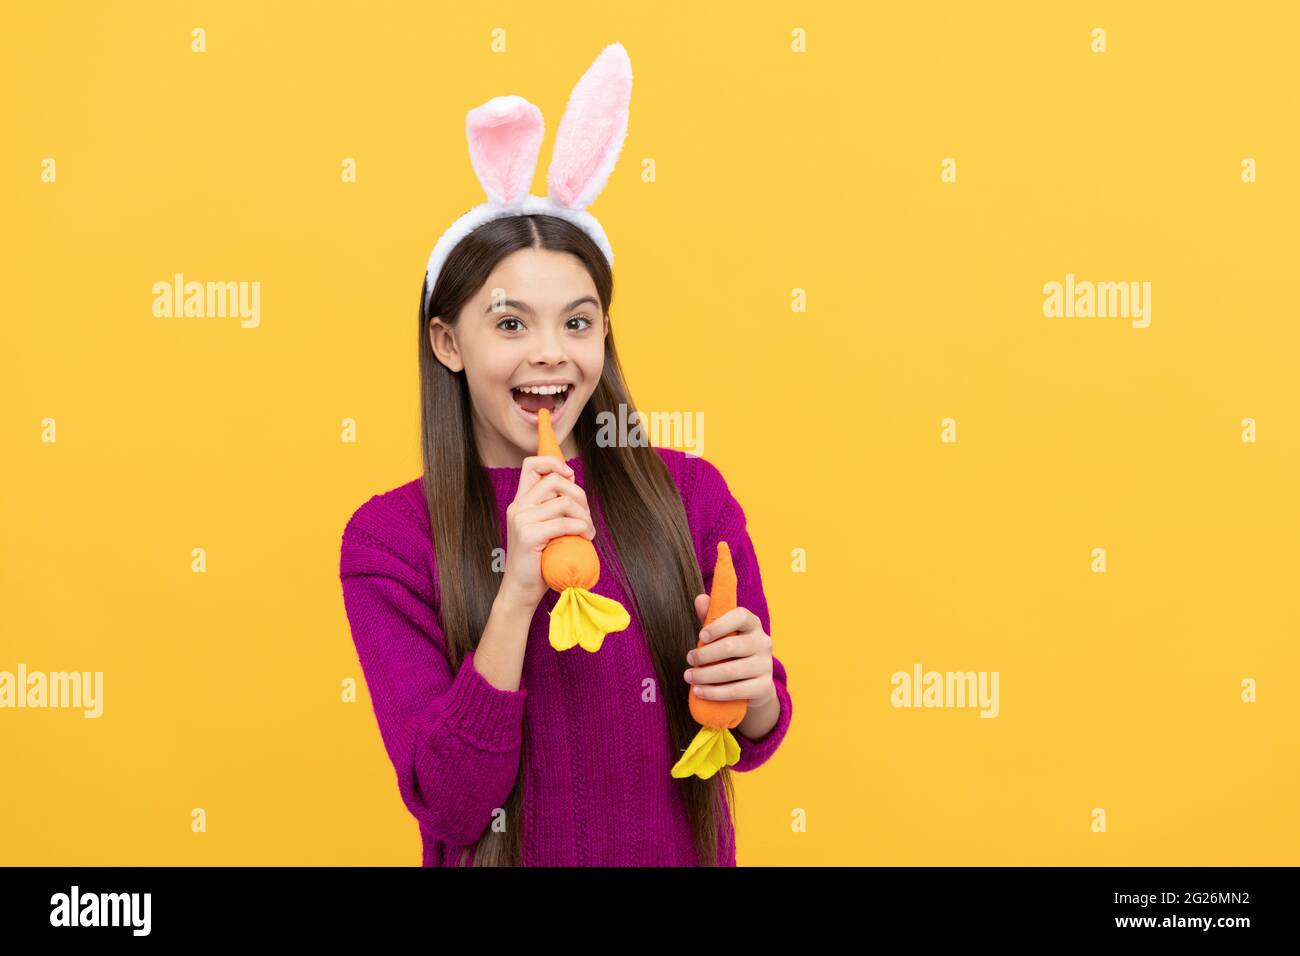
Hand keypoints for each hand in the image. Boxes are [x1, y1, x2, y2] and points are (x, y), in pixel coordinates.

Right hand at [498, 455, 595, 609]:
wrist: (521, 591)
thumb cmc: (539, 562)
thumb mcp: (546, 529)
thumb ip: (554, 508)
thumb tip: (572, 481)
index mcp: (520, 502)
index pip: (531, 465)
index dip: (554, 463)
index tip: (570, 476)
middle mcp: (517, 507)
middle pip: (555, 480)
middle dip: (579, 495)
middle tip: (587, 516)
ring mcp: (521, 520)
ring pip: (564, 502)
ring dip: (584, 516)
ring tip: (588, 531)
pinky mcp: (528, 535)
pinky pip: (564, 523)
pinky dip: (581, 528)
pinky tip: (585, 538)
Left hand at [682, 593, 775, 707]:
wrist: (755, 684)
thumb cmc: (733, 652)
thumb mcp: (723, 633)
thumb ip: (710, 616)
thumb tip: (700, 598)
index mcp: (753, 624)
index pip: (741, 616)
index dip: (720, 625)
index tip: (701, 635)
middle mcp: (763, 642)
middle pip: (731, 646)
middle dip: (704, 654)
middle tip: (689, 659)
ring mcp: (766, 666)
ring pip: (731, 671)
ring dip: (705, 675)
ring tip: (689, 676)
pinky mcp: (763, 687)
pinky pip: (736, 691)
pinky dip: (713, 692)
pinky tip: (698, 691)